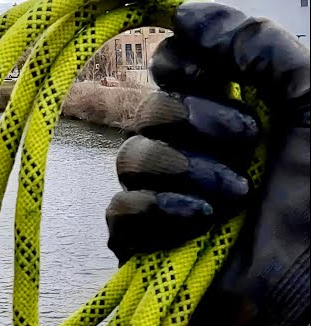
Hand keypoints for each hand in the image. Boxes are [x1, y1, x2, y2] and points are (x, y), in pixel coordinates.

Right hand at [106, 3, 308, 325]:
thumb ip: (263, 49)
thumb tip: (188, 13)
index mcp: (226, 109)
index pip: (172, 62)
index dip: (188, 61)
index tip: (222, 75)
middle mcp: (188, 148)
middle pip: (149, 105)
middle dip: (198, 119)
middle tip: (250, 142)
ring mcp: (161, 197)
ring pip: (132, 156)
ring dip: (189, 169)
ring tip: (237, 196)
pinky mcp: (141, 244)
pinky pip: (121, 208)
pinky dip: (162, 208)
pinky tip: (204, 221)